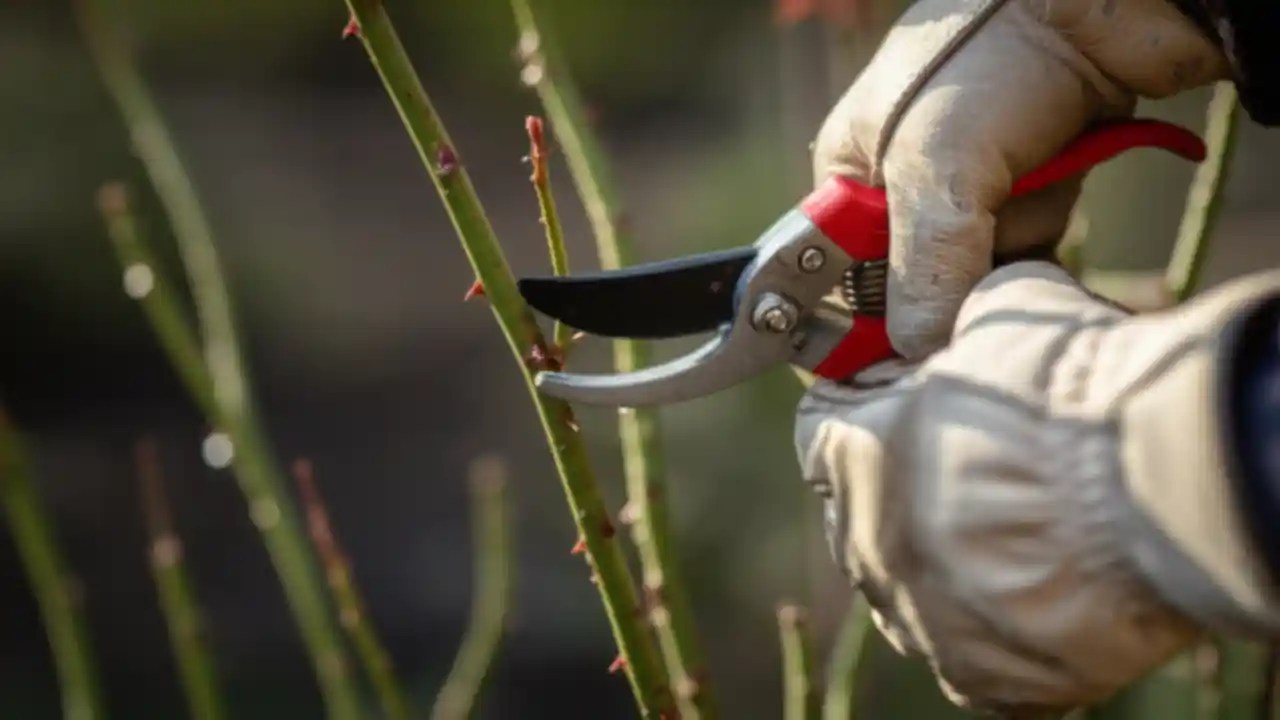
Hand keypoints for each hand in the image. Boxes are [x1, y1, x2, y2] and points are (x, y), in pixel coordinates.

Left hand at [795, 261, 1279, 714]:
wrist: (1163, 487)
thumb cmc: (1074, 393)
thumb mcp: (1006, 307)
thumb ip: (963, 319)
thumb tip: (968, 317)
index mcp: (855, 455)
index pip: (821, 429)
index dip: (864, 406)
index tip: (899, 397)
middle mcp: (870, 545)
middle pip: (861, 513)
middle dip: (903, 483)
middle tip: (970, 464)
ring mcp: (923, 619)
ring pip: (909, 589)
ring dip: (943, 558)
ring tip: (1015, 529)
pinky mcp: (986, 677)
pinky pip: (970, 652)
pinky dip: (997, 622)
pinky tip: (1044, 588)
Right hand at [812, 0, 1227, 358]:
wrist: (1105, 2)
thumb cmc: (991, 55)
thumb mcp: (936, 164)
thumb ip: (922, 264)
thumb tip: (917, 353)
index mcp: (848, 176)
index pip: (835, 279)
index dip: (861, 321)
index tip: (895, 351)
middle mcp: (901, 193)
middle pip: (915, 290)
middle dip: (957, 275)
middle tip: (988, 231)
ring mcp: (969, 196)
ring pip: (977, 279)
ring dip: (1013, 248)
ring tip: (1036, 179)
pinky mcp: (1029, 197)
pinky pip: (1027, 258)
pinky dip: (1049, 237)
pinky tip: (1062, 187)